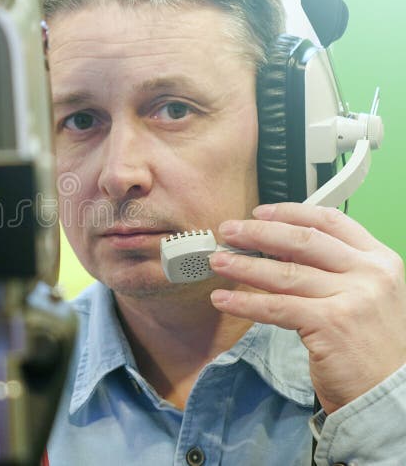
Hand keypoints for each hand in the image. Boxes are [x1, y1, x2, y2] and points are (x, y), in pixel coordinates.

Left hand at [208, 202, 405, 413]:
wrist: (390, 393)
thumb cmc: (369, 345)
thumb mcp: (362, 295)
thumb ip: (331, 269)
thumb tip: (276, 248)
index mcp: (378, 260)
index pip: (330, 221)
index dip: (290, 213)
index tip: (259, 213)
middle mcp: (369, 274)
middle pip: (302, 241)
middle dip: (258, 233)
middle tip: (228, 232)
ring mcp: (351, 298)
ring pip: (285, 273)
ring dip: (243, 266)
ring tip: (218, 261)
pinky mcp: (330, 324)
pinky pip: (276, 307)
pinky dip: (244, 302)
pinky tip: (223, 300)